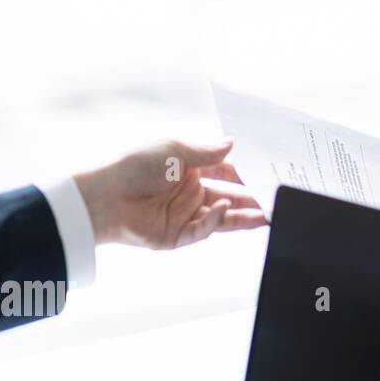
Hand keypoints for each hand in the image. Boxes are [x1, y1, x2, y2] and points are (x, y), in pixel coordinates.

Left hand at [73, 138, 267, 248]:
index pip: (227, 172)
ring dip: (244, 215)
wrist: (103, 196)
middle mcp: (191, 194)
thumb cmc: (134, 166)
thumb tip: (233, 143)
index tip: (268, 175)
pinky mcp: (176, 237)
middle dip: (253, 200)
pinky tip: (224, 208)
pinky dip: (216, 220)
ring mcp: (185, 216)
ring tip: (267, 215)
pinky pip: (203, 229)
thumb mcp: (175, 150)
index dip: (247, 175)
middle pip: (231, 197)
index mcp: (191, 170)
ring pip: (223, 217)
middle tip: (276, 201)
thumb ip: (207, 151)